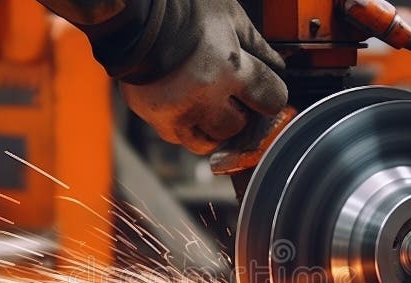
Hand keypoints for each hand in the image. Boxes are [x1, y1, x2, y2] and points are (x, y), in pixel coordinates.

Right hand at [119, 0, 287, 154]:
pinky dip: (188, 128)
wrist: (134, 17)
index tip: (264, 92)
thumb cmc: (180, 9)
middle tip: (232, 98)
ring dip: (215, 128)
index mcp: (231, 69)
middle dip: (240, 114)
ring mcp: (180, 112)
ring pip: (210, 141)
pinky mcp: (157, 119)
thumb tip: (276, 64)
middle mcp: (207, 97)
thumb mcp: (229, 17)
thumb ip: (256, 45)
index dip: (271, 96)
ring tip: (210, 107)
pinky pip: (180, 138)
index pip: (270, 100)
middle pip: (239, 126)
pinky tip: (188, 108)